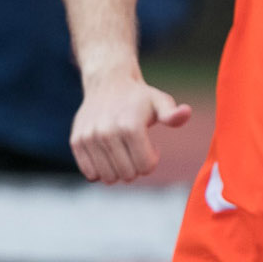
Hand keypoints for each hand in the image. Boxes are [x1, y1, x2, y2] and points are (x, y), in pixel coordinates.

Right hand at [69, 80, 191, 183]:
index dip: (152, 160)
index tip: (151, 145)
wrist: (107, 83)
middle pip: (127, 175)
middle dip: (136, 167)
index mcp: (130, 126)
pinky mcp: (76, 142)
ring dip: (118, 170)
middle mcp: (107, 132)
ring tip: (121, 151)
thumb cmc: (139, 98)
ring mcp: (89, 137)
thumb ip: (172, 114)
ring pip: (108, 178)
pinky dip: (101, 170)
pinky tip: (107, 154)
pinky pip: (90, 174)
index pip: (145, 166)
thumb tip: (185, 113)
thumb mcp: (160, 102)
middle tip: (135, 148)